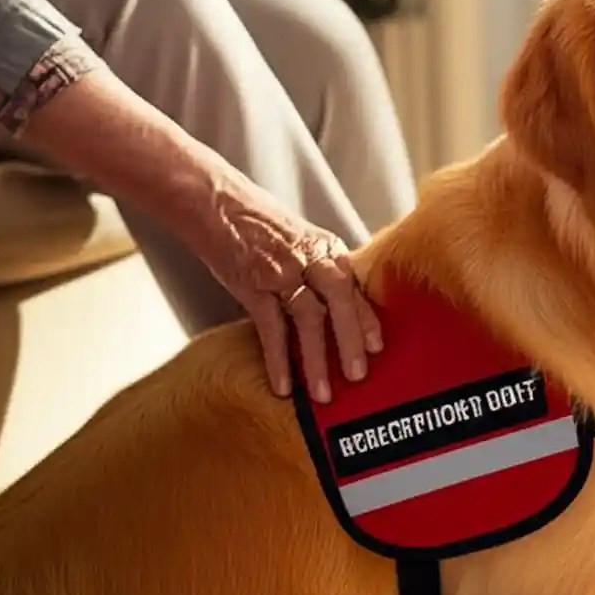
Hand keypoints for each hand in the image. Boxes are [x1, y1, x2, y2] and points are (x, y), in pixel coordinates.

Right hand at [187, 174, 383, 403]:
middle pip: (340, 302)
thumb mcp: (302, 239)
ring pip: (308, 319)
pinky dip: (278, 359)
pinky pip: (270, 328)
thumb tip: (343, 305)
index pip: (355, 288)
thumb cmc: (259, 223)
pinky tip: (284, 386)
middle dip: (351, 341)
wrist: (215, 202)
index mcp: (327, 249)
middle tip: (359, 375)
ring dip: (317, 359)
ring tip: (324, 393)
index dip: (368, 319)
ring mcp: (281, 271)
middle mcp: (310, 258)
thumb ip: (323, 268)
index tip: (379, 346)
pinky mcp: (253, 285)